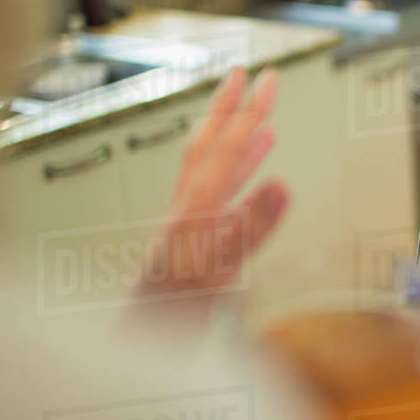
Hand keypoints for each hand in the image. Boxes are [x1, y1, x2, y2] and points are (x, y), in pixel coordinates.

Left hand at [135, 67, 288, 301]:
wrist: (137, 346)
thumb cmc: (171, 316)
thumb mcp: (217, 272)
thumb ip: (250, 228)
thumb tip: (282, 184)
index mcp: (193, 211)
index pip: (225, 150)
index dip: (248, 113)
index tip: (266, 80)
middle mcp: (186, 211)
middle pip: (209, 147)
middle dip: (229, 109)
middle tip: (244, 74)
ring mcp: (188, 227)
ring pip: (215, 172)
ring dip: (238, 144)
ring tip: (263, 123)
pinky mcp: (192, 246)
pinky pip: (221, 203)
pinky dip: (241, 186)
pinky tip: (260, 184)